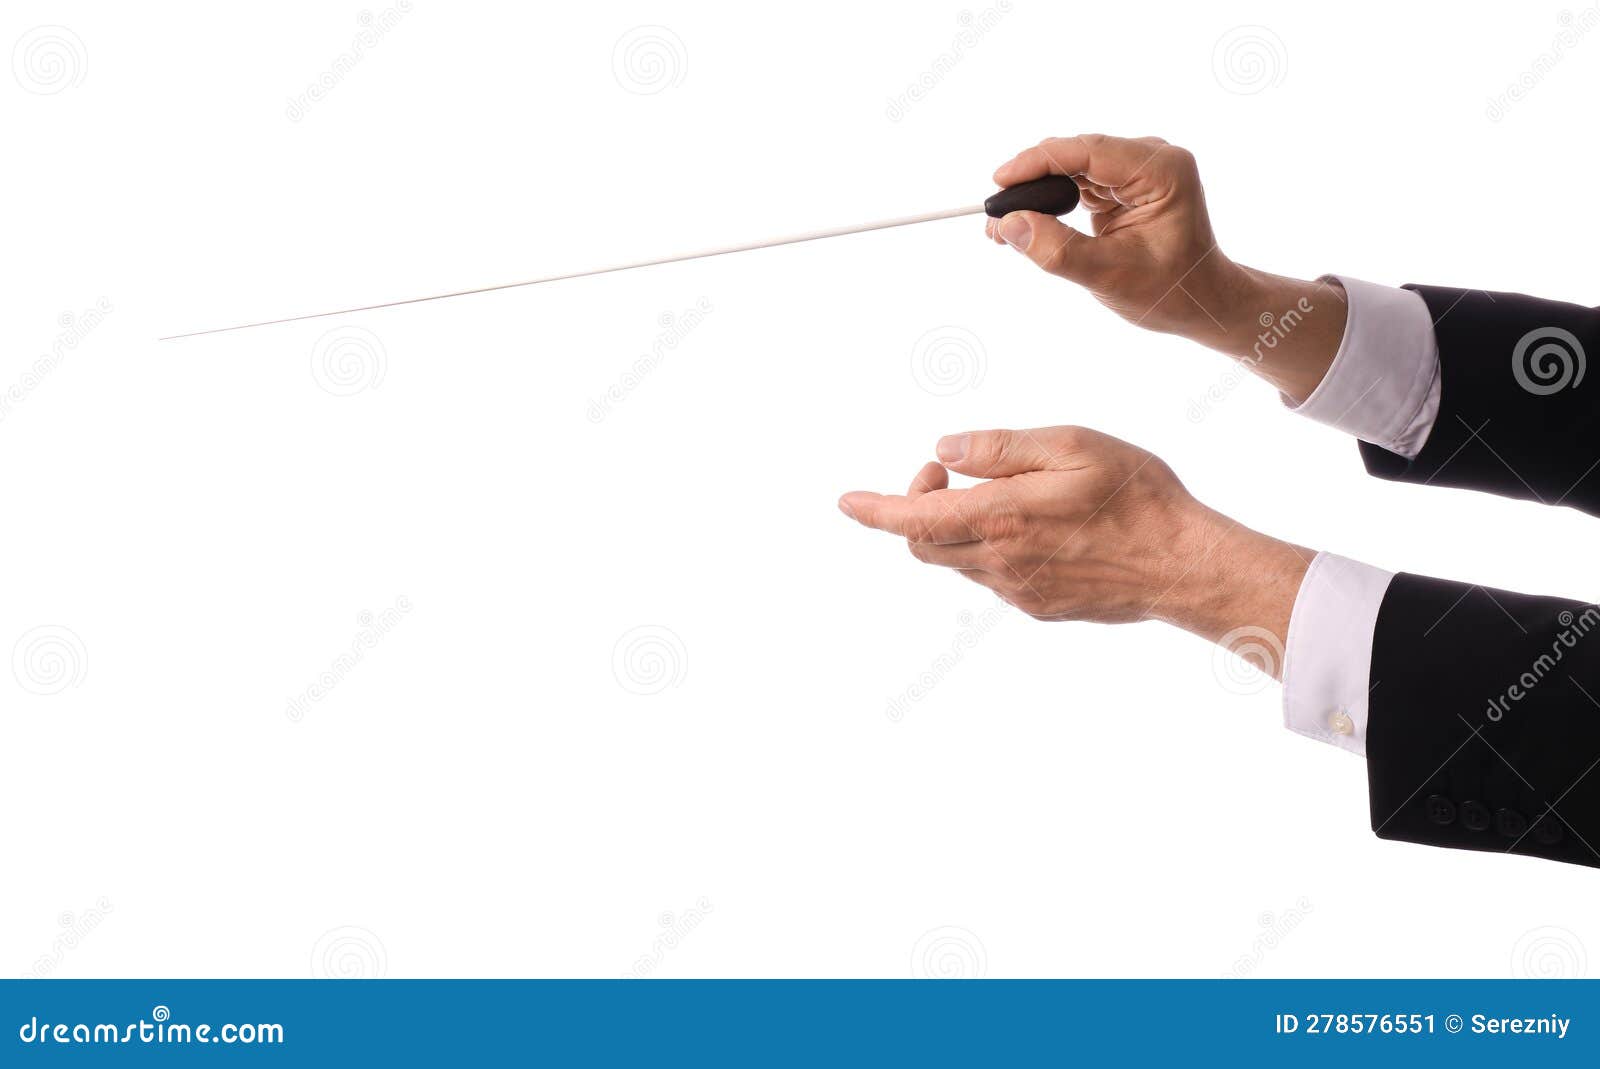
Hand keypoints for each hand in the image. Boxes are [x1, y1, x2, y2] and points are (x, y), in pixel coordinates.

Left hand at [838, 426, 1308, 656]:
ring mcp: (1016, 591)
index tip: (847, 501)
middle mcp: (998, 562)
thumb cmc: (1136, 495)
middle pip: (923, 543)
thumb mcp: (1072, 445)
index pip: (911, 518)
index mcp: (1000, 517)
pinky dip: (989, 548)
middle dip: (916, 506)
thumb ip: (1001, 448)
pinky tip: (1035, 528)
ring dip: (956, 527)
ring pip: (956, 561)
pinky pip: (992, 577)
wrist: (1183, 565)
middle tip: (945, 472)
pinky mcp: (1037, 607)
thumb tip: (944, 451)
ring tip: (1002, 493)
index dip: (873, 509)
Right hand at [985, 134, 1344, 402]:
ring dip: (1037, 191)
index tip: (999, 183)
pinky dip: (1051, 200)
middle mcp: (1153, 158)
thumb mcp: (1110, 277)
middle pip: (1076, 153)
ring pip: (1072, 166)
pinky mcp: (1125, 182)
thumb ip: (1058, 251)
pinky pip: (1078, 180)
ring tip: (1004, 223)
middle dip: (1032, 181)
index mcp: (1161, 170)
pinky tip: (1029, 221)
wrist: (1202, 302)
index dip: (1037, 162)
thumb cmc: (1170, 292)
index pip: (1087, 151)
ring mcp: (1139, 168)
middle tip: (994, 215)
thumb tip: (1007, 224)